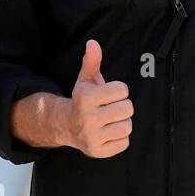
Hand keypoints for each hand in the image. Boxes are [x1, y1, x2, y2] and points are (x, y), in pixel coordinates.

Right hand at [63, 39, 131, 157]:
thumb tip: (93, 43)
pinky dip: (119, 137)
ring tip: (109, 120)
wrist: (66, 126)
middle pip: (127, 108)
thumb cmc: (82, 100)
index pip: (122, 90)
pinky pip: (124, 142)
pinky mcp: (98, 151)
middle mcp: (87, 119)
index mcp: (85, 98)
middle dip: (121, 106)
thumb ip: (92, 61)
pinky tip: (107, 132)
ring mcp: (92, 137)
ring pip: (127, 126)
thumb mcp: (85, 80)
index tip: (107, 94)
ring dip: (121, 122)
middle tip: (109, 108)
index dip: (118, 90)